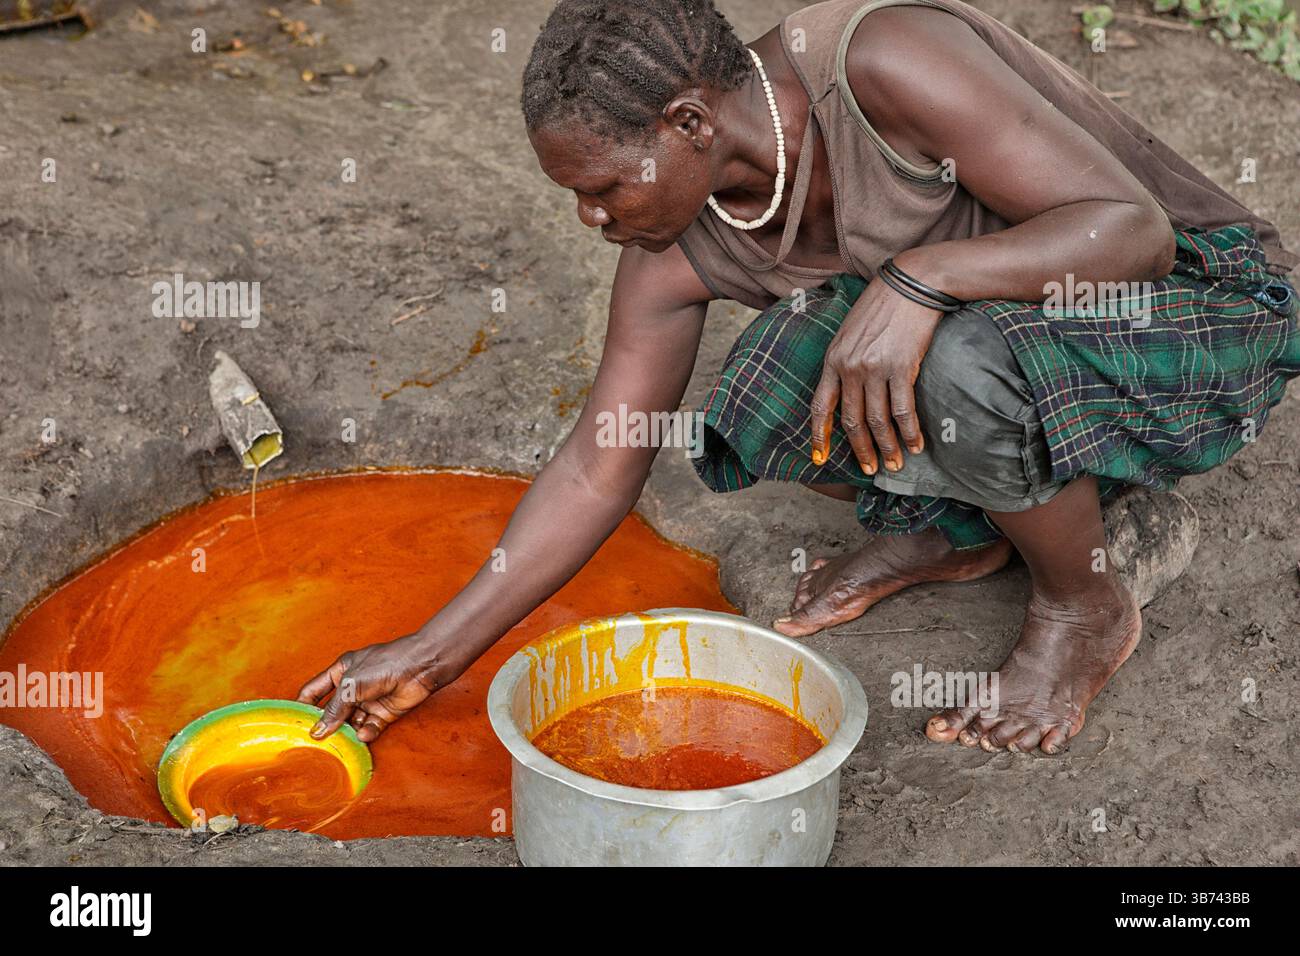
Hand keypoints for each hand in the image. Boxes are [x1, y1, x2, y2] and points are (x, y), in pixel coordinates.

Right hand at [297, 633, 453, 741]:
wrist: (421, 665)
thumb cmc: (386, 663)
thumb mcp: (352, 684)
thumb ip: (334, 708)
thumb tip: (317, 731)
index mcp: (341, 671)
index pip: (314, 690)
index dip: (304, 706)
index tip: (294, 724)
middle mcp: (353, 687)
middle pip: (332, 711)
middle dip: (326, 725)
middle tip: (316, 742)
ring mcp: (369, 700)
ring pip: (350, 722)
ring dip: (346, 732)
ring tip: (340, 743)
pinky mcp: (384, 712)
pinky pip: (370, 727)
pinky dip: (366, 733)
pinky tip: (364, 735)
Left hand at [810, 279, 942, 474]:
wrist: (911, 284)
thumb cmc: (882, 306)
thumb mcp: (850, 331)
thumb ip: (844, 360)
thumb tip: (846, 390)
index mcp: (833, 359)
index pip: (821, 406)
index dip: (820, 435)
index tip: (820, 458)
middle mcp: (849, 367)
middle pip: (851, 420)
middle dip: (860, 449)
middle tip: (869, 469)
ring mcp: (874, 369)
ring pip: (877, 421)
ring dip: (887, 447)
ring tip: (894, 465)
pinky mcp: (901, 368)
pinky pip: (903, 411)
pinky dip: (909, 432)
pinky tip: (915, 445)